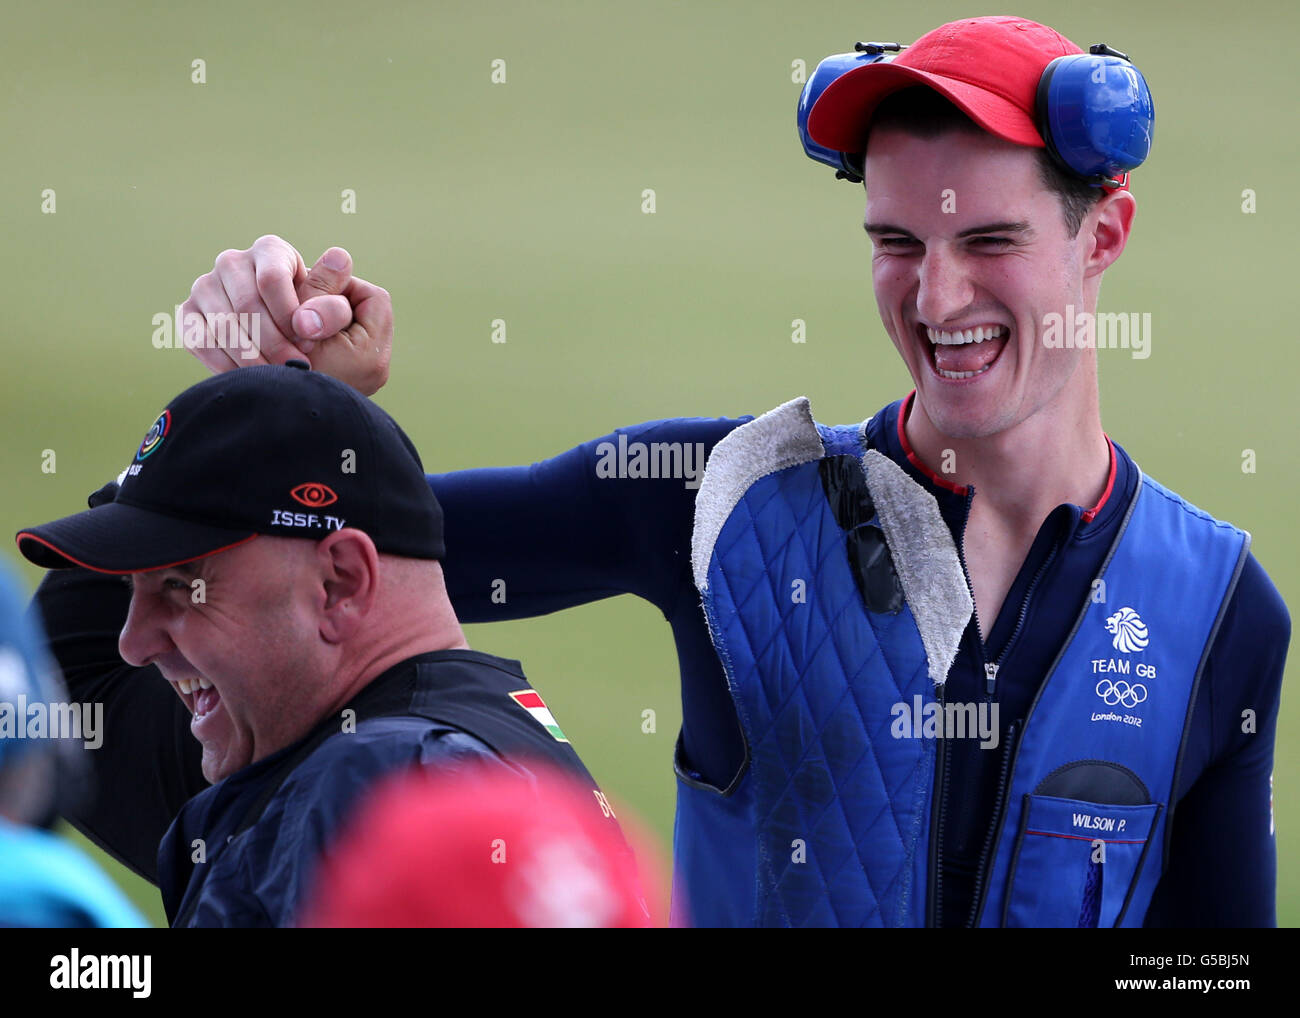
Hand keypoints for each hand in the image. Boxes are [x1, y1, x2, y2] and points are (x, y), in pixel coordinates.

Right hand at [181, 235, 392, 395]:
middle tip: (296, 367)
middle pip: (246, 304)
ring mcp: (205, 286)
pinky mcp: (189, 313)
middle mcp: (231, 261)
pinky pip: (202, 341)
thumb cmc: (312, 320)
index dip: (290, 315)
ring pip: (223, 324)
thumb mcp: (328, 306)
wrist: (284, 340)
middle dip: (274, 342)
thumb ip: (332, 290)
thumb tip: (339, 258)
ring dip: (252, 358)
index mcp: (269, 250)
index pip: (272, 279)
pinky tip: (251, 380)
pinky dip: (226, 365)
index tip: (308, 343)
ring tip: (278, 378)